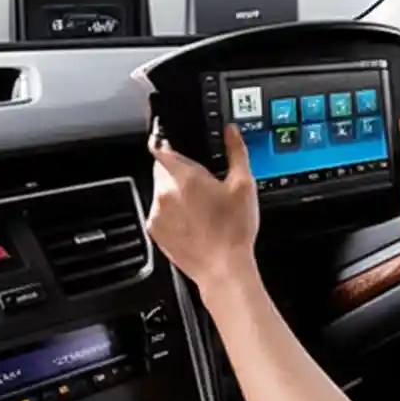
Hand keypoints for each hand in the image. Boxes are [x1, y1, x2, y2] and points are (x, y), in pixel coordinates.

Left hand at [147, 121, 259, 286]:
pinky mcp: (154, 230)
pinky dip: (171, 210)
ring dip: (174, 190)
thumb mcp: (244, 185)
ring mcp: (157, 213)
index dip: (161, 135)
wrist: (223, 268)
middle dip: (179, 169)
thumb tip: (231, 132)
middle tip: (202, 182)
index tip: (164, 132)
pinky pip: (159, 210)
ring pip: (161, 189)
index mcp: (185, 176)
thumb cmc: (234, 231)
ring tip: (201, 206)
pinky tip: (194, 220)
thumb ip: (236, 152)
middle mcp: (165, 192)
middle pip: (162, 168)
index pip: (159, 145)